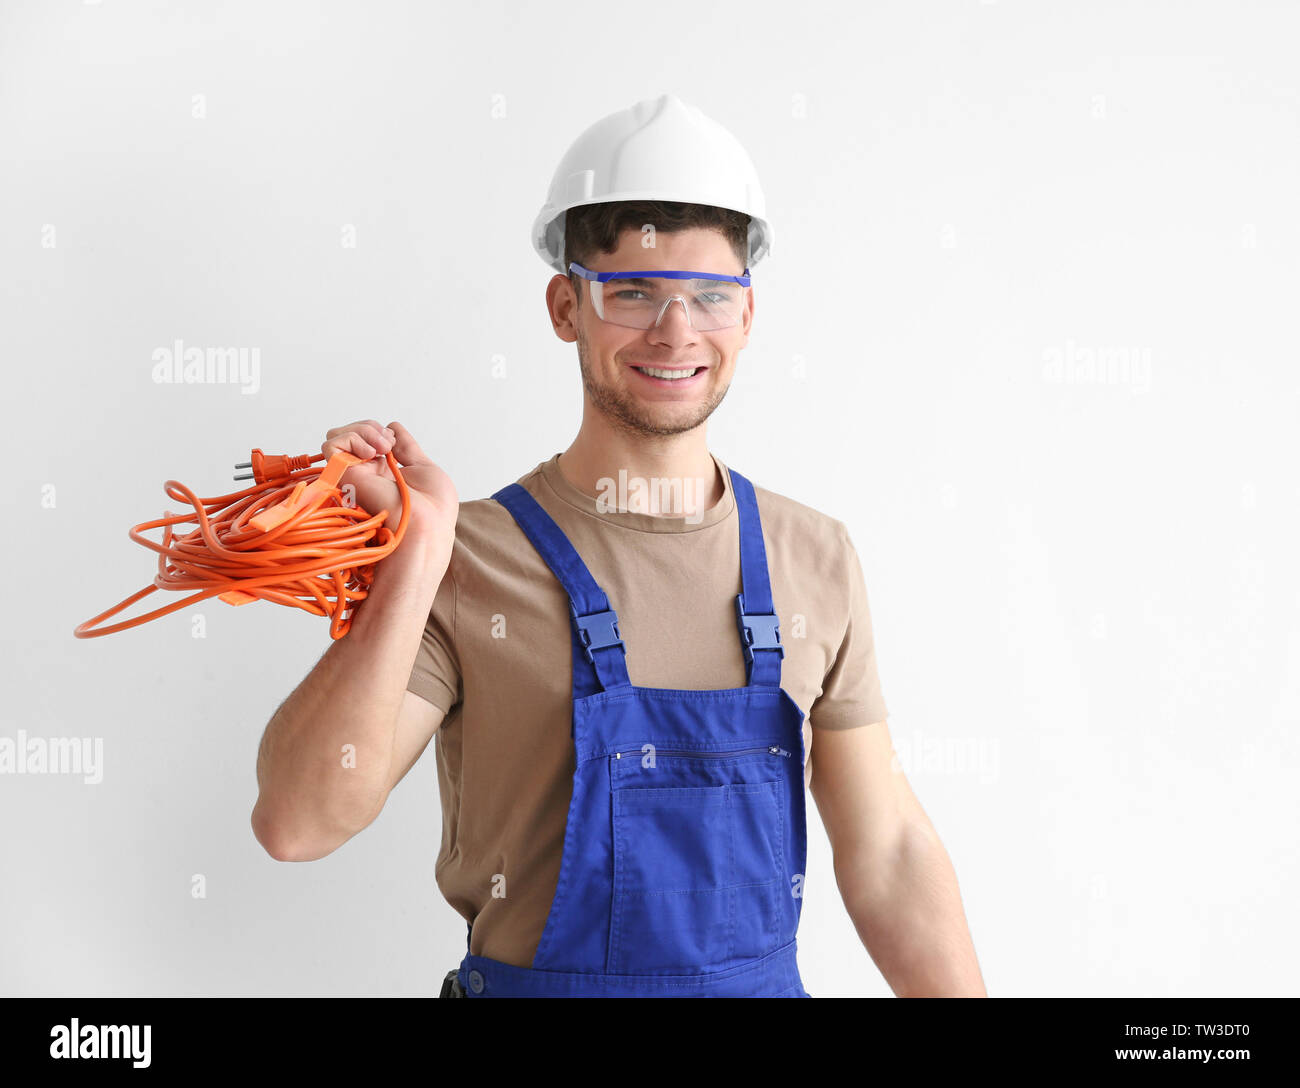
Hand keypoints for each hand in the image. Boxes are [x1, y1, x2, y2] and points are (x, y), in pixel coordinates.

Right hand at [321, 420, 456, 545]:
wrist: (425, 531)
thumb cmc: (434, 511)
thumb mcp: (425, 469)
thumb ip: (407, 448)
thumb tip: (393, 427)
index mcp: (386, 473)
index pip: (369, 440)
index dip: (380, 432)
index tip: (395, 441)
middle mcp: (367, 475)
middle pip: (351, 436)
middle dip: (369, 427)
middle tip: (387, 443)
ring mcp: (354, 477)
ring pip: (337, 438)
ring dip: (361, 431)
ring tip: (381, 447)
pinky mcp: (343, 480)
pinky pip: (332, 448)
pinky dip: (350, 439)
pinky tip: (371, 452)